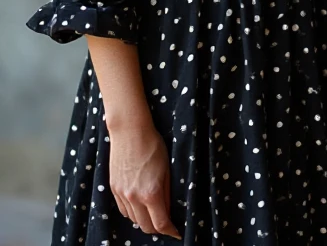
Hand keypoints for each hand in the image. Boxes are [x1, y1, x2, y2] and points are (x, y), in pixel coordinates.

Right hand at [109, 123, 180, 238]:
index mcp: (151, 193)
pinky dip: (133, 212)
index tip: (176, 232)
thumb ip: (167, 193)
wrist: (130, 130)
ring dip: (144, 220)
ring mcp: (122, 194)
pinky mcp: (114, 188)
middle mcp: (134, 197)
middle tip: (166, 223)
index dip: (170, 231)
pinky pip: (123, 210)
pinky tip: (139, 205)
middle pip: (146, 226)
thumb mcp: (167, 169)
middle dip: (158, 228)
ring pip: (134, 220)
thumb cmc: (152, 145)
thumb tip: (169, 210)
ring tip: (153, 213)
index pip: (161, 224)